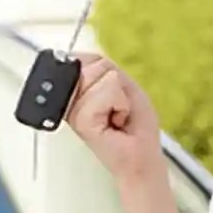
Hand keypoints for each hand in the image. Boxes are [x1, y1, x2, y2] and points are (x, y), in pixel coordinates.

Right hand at [63, 53, 162, 180]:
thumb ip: (102, 67)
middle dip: (113, 84)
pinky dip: (119, 105)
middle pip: (90, 65)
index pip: (82, 58)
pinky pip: (104, 94)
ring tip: (116, 115)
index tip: (113, 92)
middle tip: (116, 107)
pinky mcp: (80, 121)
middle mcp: (71, 99)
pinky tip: (115, 121)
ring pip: (97, 77)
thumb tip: (78, 58)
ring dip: (118, 97)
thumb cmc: (136, 126)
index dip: (101, 70)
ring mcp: (73, 110)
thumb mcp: (124, 84)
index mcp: (78, 89)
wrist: (141, 155)